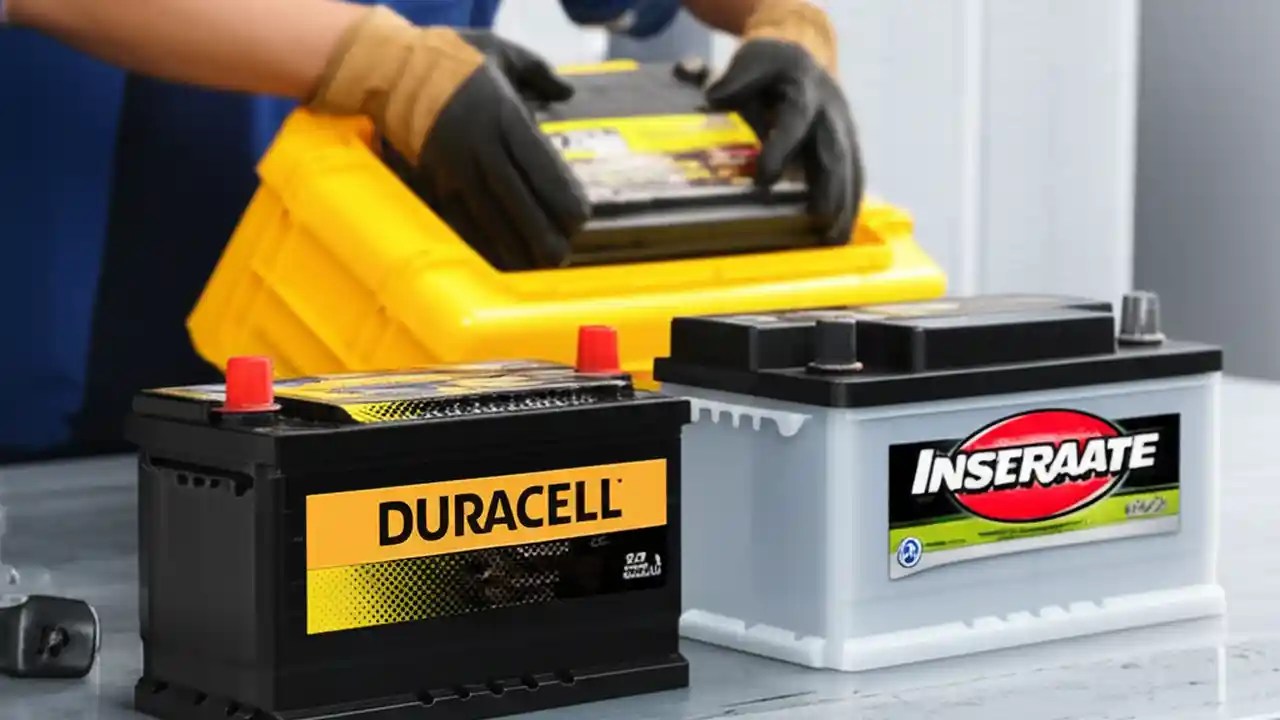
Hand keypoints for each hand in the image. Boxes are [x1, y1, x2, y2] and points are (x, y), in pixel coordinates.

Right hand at [310, 9, 588, 269]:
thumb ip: (539, 73)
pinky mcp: (435, 181)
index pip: (540, 166)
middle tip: (562, 256)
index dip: (561, 198)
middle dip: (542, 234)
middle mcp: (482, 147)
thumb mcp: (503, 52)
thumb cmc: (455, 60)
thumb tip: (567, 93)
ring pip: (489, 218)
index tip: (579, 219)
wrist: (391, 68)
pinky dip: (480, 242)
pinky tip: (498, 261)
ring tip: (536, 268)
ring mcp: (456, 168)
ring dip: (514, 247)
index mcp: (504, 116)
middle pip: (518, 201)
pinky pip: (460, 219)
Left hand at [706, 2, 863, 244]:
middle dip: (830, 188)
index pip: (794, 123)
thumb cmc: (770, 65)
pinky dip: (852, 205)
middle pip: (834, 152)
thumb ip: (735, 80)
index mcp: (804, 90)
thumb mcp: (751, 61)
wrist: (802, 53)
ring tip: (836, 241)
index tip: (764, 181)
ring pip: (850, 168)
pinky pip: (855, 175)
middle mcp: (830, 112)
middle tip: (820, 222)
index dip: (781, 150)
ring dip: (846, 206)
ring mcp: (843, 129)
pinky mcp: (848, 146)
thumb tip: (715, 98)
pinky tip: (844, 234)